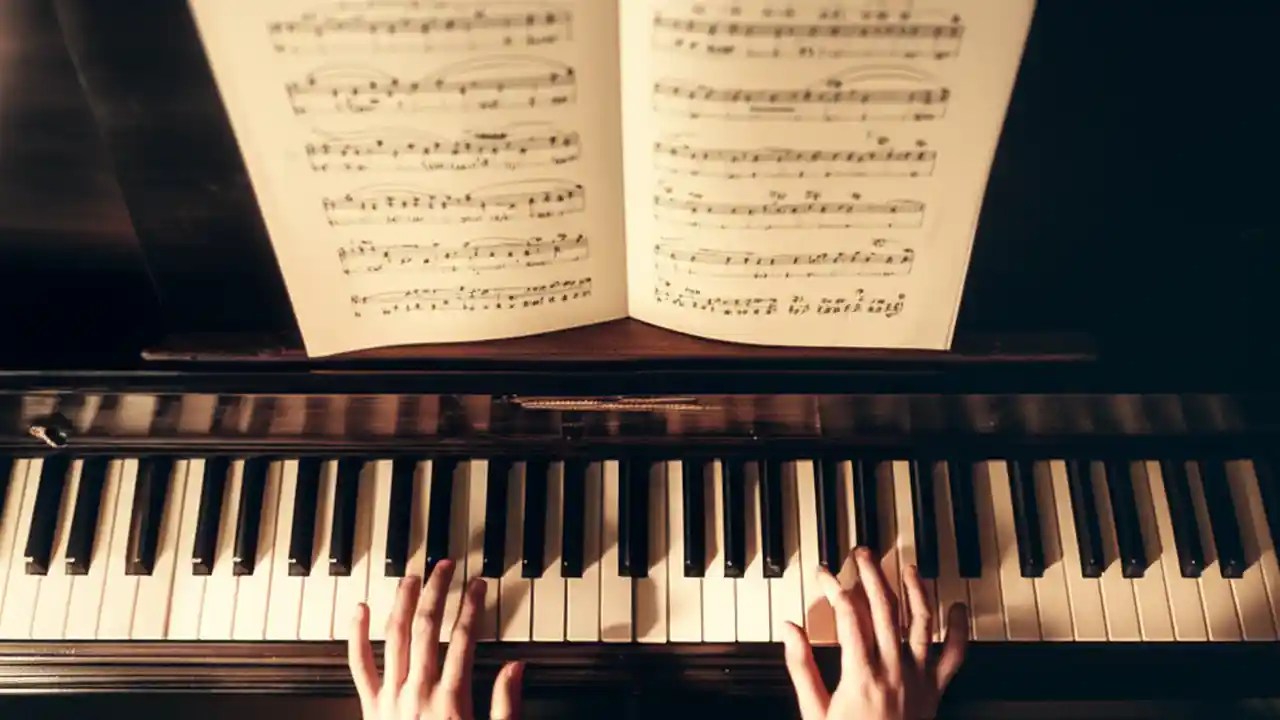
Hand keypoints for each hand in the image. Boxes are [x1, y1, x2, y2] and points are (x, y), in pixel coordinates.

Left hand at [347, 560, 523, 719]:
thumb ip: (505, 705)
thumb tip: (517, 668)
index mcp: (451, 700)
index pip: (464, 638)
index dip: (472, 606)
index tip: (478, 585)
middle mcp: (418, 692)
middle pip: (428, 628)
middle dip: (437, 591)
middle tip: (445, 567)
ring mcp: (390, 698)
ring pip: (394, 637)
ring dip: (402, 602)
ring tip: (410, 577)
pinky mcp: (370, 708)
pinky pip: (359, 666)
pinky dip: (356, 635)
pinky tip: (358, 610)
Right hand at [781, 548, 968, 719]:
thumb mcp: (814, 712)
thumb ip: (802, 668)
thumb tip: (789, 630)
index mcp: (860, 675)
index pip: (848, 615)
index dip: (834, 586)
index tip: (824, 574)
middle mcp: (894, 671)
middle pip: (885, 608)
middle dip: (872, 575)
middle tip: (863, 554)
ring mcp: (919, 678)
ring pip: (921, 622)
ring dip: (914, 590)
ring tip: (907, 568)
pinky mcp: (936, 690)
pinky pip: (954, 654)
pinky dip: (959, 628)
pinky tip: (956, 607)